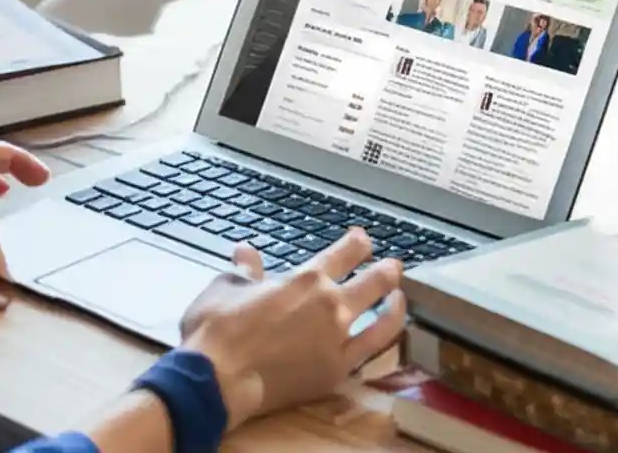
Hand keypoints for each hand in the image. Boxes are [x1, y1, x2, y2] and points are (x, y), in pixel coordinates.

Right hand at [179, 229, 405, 428]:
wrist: (218, 377)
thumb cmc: (217, 328)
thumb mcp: (226, 286)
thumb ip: (245, 269)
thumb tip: (244, 251)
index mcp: (305, 279)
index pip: (344, 253)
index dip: (358, 243)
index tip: (362, 239)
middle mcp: (330, 304)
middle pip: (374, 280)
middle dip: (386, 270)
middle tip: (392, 266)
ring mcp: (338, 339)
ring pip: (384, 315)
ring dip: (395, 301)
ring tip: (399, 295)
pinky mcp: (337, 370)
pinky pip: (373, 350)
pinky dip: (386, 336)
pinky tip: (388, 332)